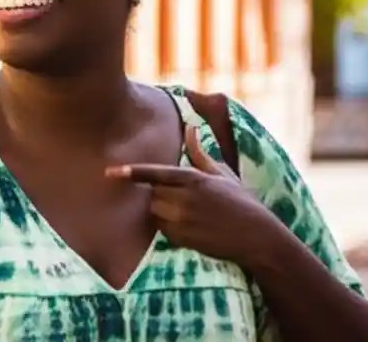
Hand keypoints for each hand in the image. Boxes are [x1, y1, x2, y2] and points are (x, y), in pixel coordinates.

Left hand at [104, 126, 280, 266]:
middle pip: (153, 193)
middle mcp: (185, 199)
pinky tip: (191, 227)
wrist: (257, 237)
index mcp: (194, 179)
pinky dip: (169, 228)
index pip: (156, 174)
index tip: (110, 172)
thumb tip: (191, 127)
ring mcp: (183, 221)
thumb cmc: (241, 202)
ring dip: (163, 211)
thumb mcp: (222, 174)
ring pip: (154, 211)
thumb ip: (200, 153)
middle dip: (161, 193)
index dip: (132, 173)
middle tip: (185, 198)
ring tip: (190, 213)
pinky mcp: (183, 239)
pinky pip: (162, 230)